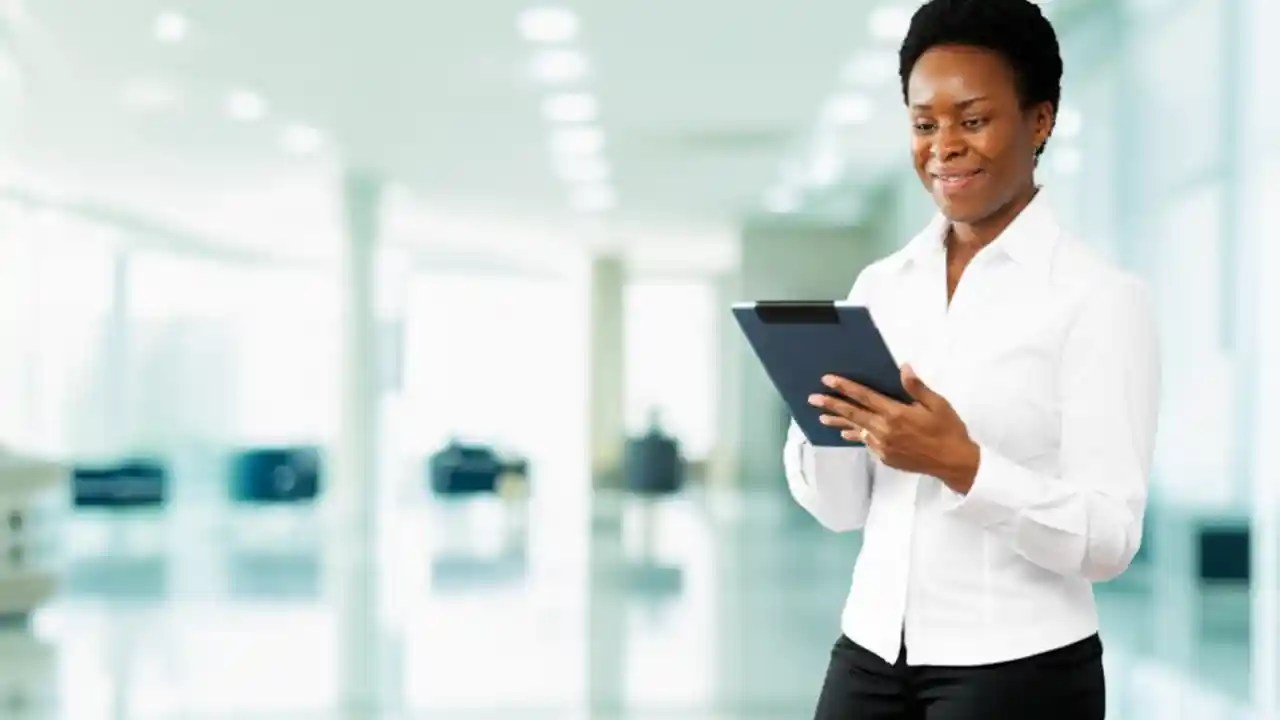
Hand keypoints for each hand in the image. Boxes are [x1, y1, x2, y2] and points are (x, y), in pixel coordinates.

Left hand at [807, 364, 980, 493]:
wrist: (954, 463)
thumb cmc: (948, 430)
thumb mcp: (938, 404)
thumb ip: (917, 387)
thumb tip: (903, 368)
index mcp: (896, 414)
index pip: (864, 397)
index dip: (845, 387)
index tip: (828, 379)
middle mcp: (885, 430)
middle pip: (853, 414)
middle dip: (831, 405)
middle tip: (813, 398)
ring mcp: (883, 446)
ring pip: (857, 430)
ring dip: (839, 422)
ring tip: (822, 418)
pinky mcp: (885, 458)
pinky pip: (867, 443)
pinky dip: (856, 436)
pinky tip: (847, 433)